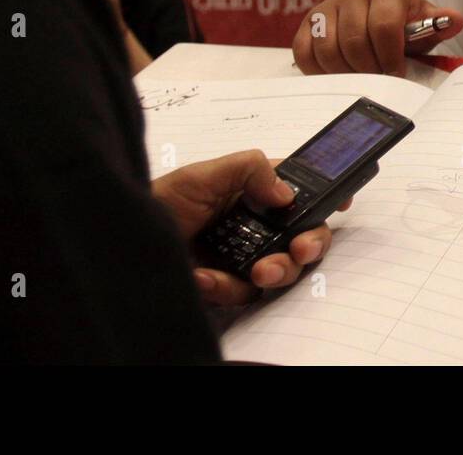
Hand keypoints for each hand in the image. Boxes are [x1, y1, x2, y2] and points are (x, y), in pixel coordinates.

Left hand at [152, 149, 346, 304]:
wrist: (120, 246)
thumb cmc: (158, 201)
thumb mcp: (202, 174)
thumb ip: (249, 169)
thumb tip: (287, 192)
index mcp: (253, 190)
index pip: (299, 189)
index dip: (325, 194)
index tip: (341, 201)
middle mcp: (255, 222)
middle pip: (303, 234)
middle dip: (311, 243)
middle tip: (302, 249)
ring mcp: (243, 255)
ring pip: (283, 268)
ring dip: (276, 270)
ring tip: (257, 272)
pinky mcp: (226, 285)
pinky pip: (244, 292)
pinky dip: (226, 286)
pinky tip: (203, 277)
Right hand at [292, 0, 462, 75]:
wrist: (379, 19)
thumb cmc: (404, 28)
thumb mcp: (425, 26)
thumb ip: (439, 24)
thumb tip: (456, 21)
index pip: (384, 26)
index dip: (390, 58)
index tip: (396, 75)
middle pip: (354, 41)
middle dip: (368, 69)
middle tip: (377, 81)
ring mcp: (327, 7)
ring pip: (327, 48)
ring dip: (344, 71)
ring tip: (359, 78)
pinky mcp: (308, 23)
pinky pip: (304, 51)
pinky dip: (318, 70)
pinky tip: (336, 75)